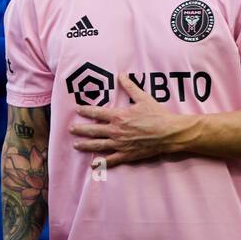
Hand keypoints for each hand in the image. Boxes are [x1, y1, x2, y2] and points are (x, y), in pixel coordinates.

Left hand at [71, 74, 193, 167]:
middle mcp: (116, 130)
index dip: (85, 111)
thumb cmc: (157, 114)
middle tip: (71, 129)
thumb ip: (130, 86)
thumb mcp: (143, 97)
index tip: (77, 110)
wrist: (169, 133)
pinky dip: (102, 163)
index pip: (97, 113)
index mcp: (118, 116)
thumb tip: (121, 75)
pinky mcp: (127, 154)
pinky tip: (94, 164)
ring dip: (86, 145)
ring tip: (76, 145)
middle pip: (93, 130)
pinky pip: (111, 160)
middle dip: (81, 129)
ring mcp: (120, 144)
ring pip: (98, 145)